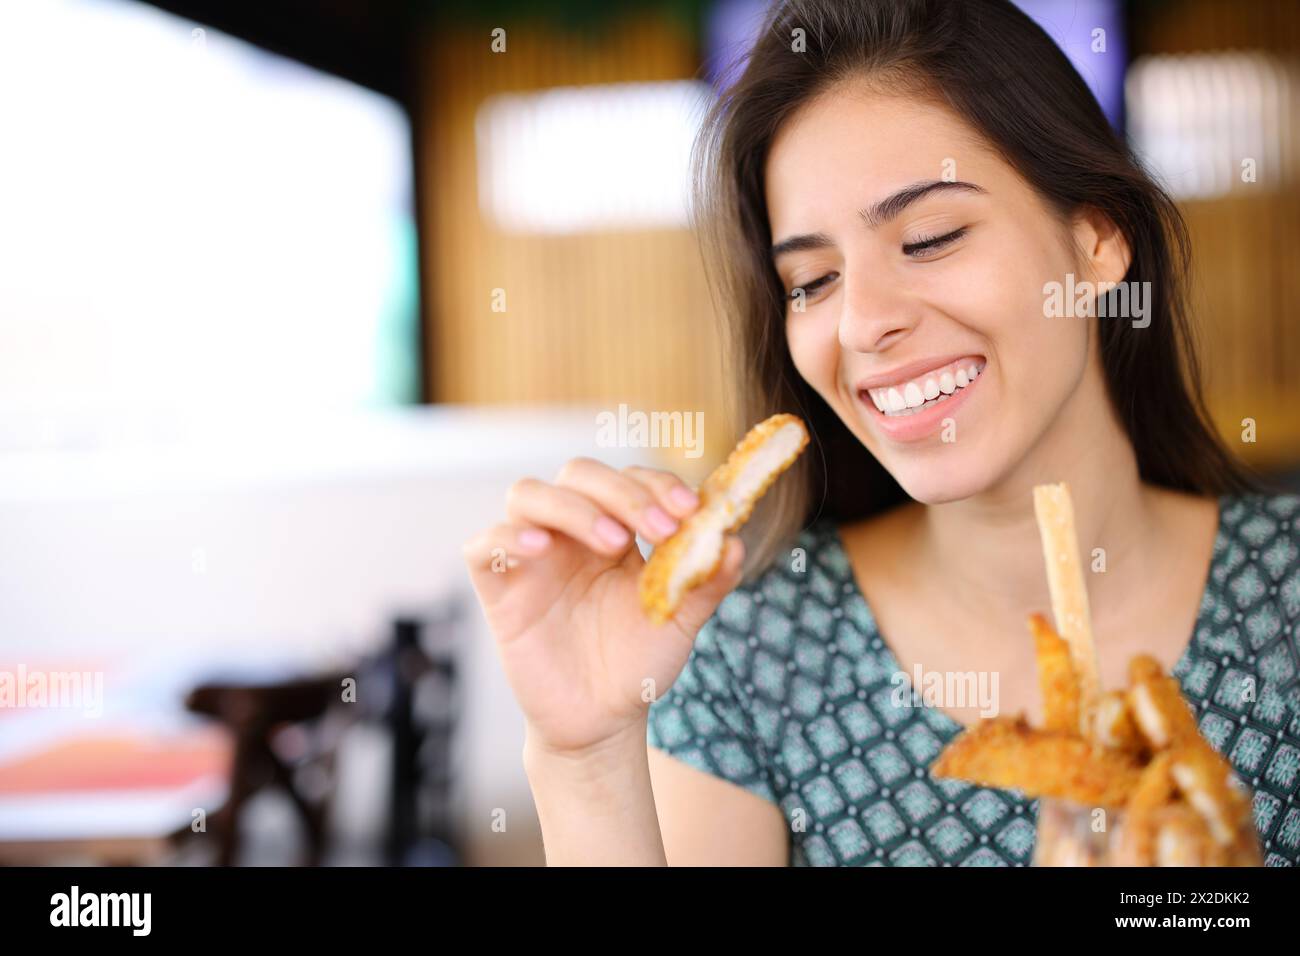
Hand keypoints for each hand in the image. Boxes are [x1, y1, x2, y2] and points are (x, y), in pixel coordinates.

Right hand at [462, 458, 743, 756]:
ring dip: (572, 507)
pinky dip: (507, 537)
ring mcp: (532, 557)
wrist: (602, 720)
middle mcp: (570, 533)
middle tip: (658, 528)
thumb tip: (734, 543)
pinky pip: (483, 545)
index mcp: (616, 529)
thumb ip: (706, 582)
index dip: (657, 485)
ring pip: (527, 494)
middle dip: (622, 491)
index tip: (690, 510)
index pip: (629, 479)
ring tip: (612, 543)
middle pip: (579, 474)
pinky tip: (540, 549)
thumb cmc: (638, 663)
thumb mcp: (681, 622)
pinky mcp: (498, 588)